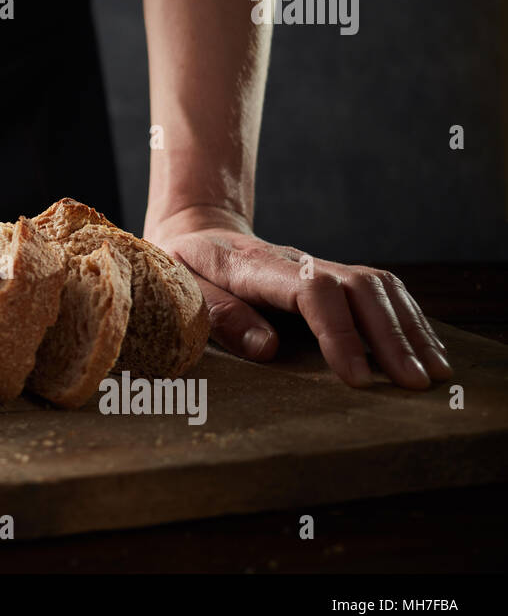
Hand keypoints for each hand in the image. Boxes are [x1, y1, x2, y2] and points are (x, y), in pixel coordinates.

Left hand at [146, 204, 451, 388]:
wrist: (194, 230)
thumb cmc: (182, 269)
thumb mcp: (182, 291)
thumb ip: (220, 316)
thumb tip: (267, 349)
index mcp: (254, 266)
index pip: (313, 291)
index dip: (339, 333)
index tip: (357, 377)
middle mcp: (297, 261)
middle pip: (359, 287)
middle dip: (391, 337)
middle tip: (413, 385)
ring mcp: (319, 265)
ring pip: (378, 286)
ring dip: (409, 328)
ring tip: (433, 373)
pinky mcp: (331, 276)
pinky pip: (380, 291)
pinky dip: (407, 318)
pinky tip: (424, 349)